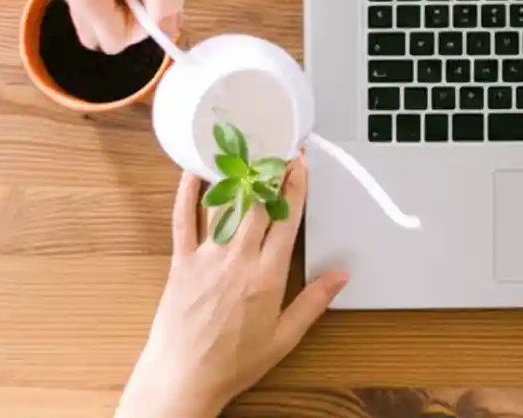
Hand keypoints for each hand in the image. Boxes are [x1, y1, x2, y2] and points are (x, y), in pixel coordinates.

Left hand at [116, 158, 348, 417]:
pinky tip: (194, 169)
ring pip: (224, 204)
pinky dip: (187, 192)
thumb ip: (314, 301)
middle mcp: (237, 259)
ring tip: (247, 147)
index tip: (300, 162)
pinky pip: (182, 219)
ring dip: (237, 173)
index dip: (295, 185)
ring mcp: (206, 257)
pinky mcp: (180, 262)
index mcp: (267, 276)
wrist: (184, 378)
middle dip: (271, 170)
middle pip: (258, 203)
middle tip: (278, 144)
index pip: (286, 218)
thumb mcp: (285, 336)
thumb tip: (342, 274)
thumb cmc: (235, 361)